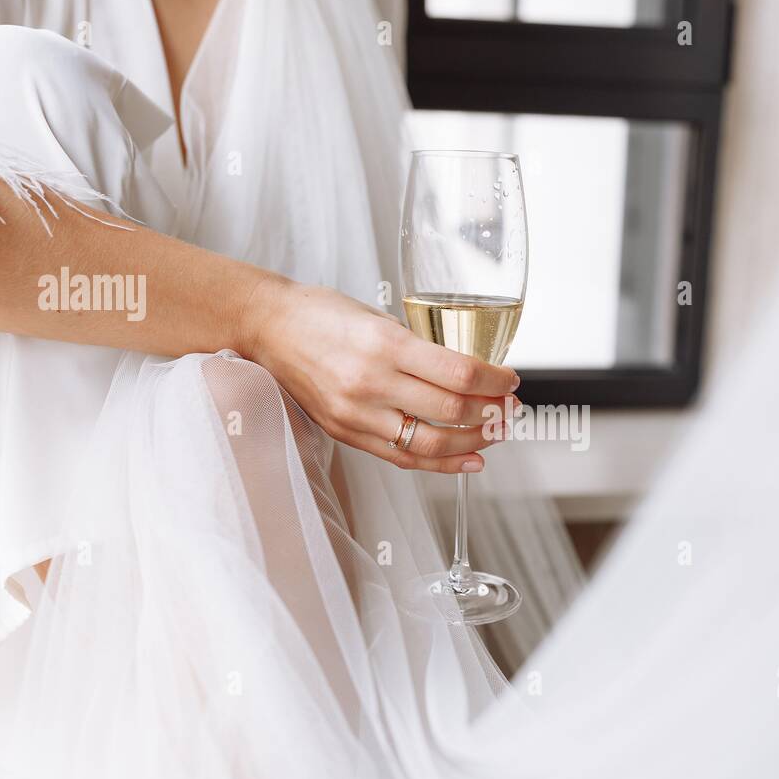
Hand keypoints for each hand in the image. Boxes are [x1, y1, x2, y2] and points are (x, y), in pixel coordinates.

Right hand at [244, 279, 519, 472]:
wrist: (267, 329)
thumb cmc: (323, 314)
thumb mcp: (379, 316)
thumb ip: (420, 348)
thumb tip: (469, 374)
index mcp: (385, 343)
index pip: (459, 373)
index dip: (495, 381)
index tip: (511, 380)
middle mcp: (371, 382)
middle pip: (452, 410)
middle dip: (492, 412)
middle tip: (510, 407)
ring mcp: (357, 413)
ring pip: (431, 443)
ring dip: (474, 442)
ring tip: (495, 433)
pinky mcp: (346, 433)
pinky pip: (403, 458)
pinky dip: (442, 464)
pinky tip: (469, 460)